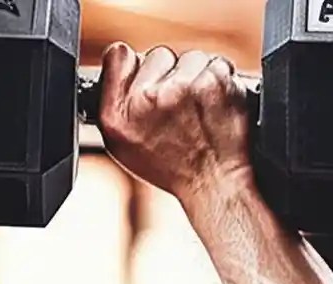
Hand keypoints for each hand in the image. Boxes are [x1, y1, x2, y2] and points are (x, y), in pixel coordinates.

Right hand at [98, 43, 252, 200]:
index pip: (118, 54)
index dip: (134, 65)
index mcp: (117, 114)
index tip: (145, 78)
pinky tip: (214, 104)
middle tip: (175, 104)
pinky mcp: (214, 83)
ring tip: (197, 106)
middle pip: (157, 54)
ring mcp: (182, 88)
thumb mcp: (120, 144)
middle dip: (167, 73)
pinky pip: (216, 63)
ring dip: (195, 75)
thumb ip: (113, 101)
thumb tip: (119, 66)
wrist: (212, 181)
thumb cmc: (169, 165)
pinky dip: (219, 79)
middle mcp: (146, 99)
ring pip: (189, 57)